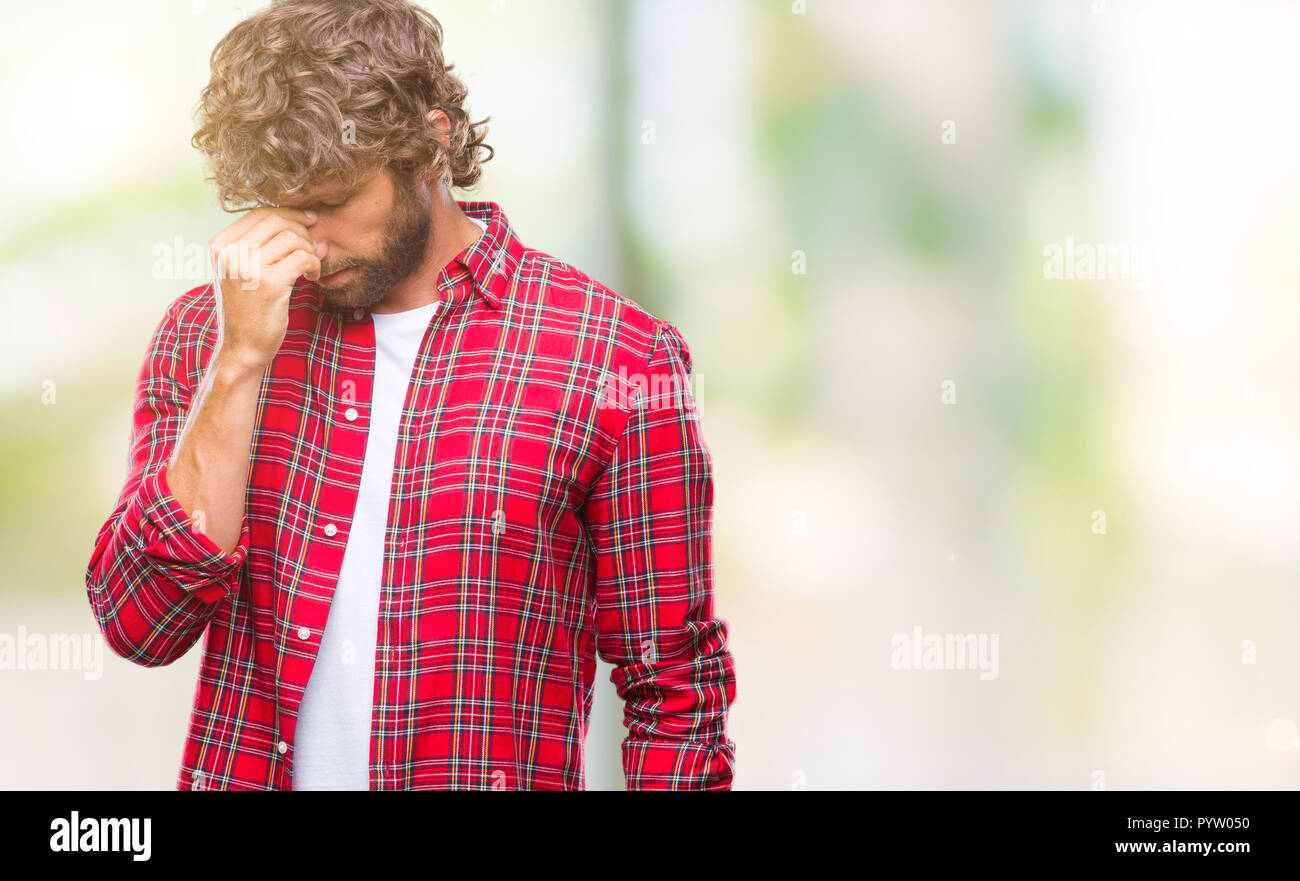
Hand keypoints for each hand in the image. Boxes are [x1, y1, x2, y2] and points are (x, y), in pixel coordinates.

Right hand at [208, 207, 322, 370]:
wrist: (243, 347)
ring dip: (310, 250)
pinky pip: (303, 257)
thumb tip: (313, 225)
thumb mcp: (247, 272)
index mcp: (220, 246)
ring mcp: (248, 267)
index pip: (259, 214)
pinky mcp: (269, 283)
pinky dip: (314, 265)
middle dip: (302, 231)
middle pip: (277, 221)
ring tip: (311, 267)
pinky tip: (312, 277)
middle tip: (312, 248)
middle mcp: (230, 253)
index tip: (309, 222)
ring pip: (292, 238)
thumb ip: (271, 246)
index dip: (289, 214)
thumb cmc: (249, 309)